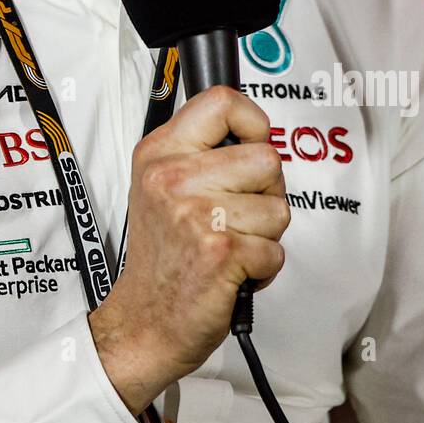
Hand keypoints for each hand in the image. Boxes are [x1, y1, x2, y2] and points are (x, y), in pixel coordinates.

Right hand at [88, 86, 288, 415]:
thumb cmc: (163, 256)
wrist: (145, 320)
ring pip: (278, 208)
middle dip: (266, 192)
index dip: (253, 123)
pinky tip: (232, 271)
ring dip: (264, 235)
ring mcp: (197, 214)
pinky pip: (276, 250)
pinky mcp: (221, 252)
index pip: (221, 101)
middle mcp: (173, 177)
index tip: (251, 145)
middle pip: (266, 159)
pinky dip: (263, 268)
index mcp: (159, 152)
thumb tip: (255, 133)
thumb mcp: (159, 186)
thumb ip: (199, 153)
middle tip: (237, 215)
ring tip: (230, 245)